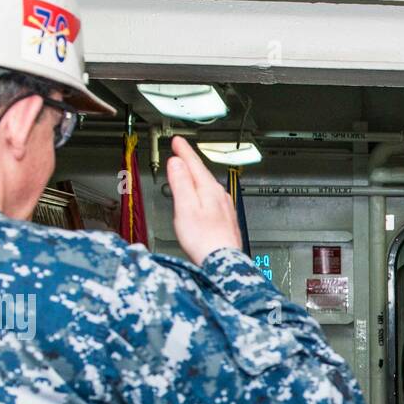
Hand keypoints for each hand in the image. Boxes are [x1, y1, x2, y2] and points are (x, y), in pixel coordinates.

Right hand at [167, 135, 241, 262]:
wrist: (222, 262)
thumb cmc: (204, 240)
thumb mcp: (186, 207)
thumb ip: (181, 183)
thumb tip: (177, 163)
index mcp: (209, 190)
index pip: (194, 164)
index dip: (184, 151)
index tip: (177, 141)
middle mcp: (220, 196)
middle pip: (202, 173)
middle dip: (190, 161)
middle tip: (181, 151)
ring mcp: (225, 208)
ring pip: (208, 185)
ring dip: (198, 176)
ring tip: (189, 170)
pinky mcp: (226, 220)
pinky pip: (213, 198)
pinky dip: (204, 191)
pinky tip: (202, 197)